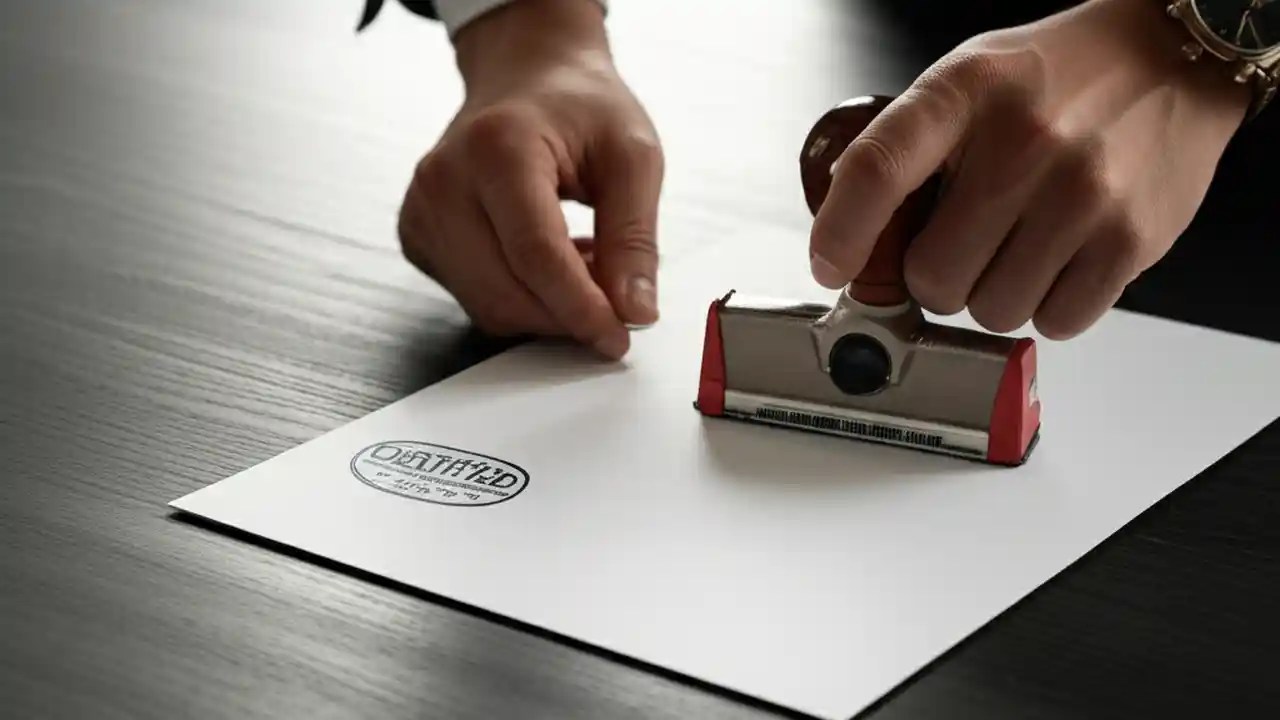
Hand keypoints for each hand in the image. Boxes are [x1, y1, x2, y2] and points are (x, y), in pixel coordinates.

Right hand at [398, 0, 662, 358]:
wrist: (527, 78)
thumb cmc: (579, 106)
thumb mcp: (633, 155)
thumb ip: (635, 236)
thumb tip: (633, 310)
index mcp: (497, 146)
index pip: (535, 254)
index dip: (580, 308)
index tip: (620, 335)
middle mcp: (444, 179)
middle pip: (506, 292)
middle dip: (567, 316)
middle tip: (617, 305)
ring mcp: (422, 210)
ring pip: (488, 307)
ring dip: (547, 310)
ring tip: (586, 266)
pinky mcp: (418, 237)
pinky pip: (474, 298)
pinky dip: (520, 299)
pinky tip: (548, 263)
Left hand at [809, 0, 1250, 339]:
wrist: (1175, 58)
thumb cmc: (1059, 77)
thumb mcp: (968, 81)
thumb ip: (907, 148)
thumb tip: (848, 233)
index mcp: (966, 92)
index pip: (877, 171)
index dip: (841, 234)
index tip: (832, 266)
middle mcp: (1026, 143)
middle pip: (933, 276)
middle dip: (934, 277)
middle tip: (958, 246)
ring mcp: (1083, 195)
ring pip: (993, 311)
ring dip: (993, 294)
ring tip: (1016, 246)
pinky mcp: (1131, 240)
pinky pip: (1057, 321)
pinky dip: (1049, 305)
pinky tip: (1057, 259)